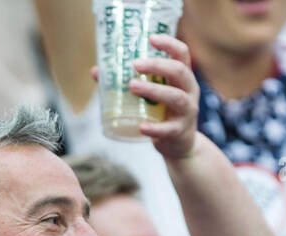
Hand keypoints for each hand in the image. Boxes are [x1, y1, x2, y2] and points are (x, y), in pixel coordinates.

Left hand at [129, 33, 201, 160]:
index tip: (151, 38)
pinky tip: (141, 126)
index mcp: (182, 78)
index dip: (169, 43)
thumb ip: (127, 83)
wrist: (179, 146)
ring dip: (154, 91)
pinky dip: (154, 128)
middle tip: (135, 64)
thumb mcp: (151, 96)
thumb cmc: (161, 114)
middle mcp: (189, 91)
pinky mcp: (180, 132)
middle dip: (158, 65)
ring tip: (133, 86)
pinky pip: (168, 129)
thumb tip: (96, 71)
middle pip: (180, 72)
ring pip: (176, 97)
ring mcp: (187, 112)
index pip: (182, 54)